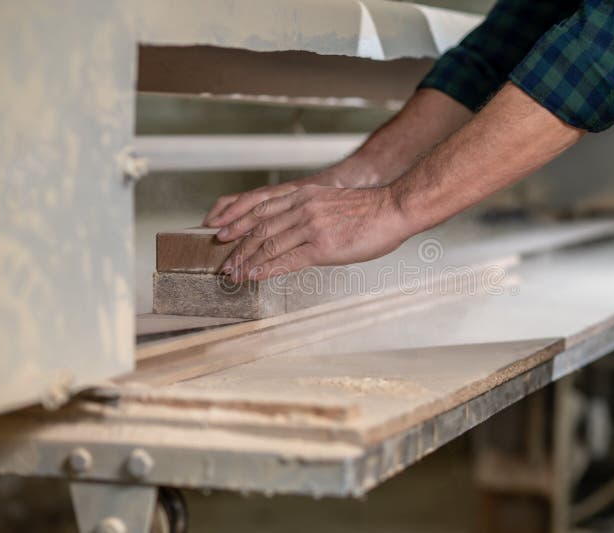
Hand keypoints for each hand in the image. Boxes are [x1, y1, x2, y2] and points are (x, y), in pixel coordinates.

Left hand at [214, 184, 409, 281]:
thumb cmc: (368, 210)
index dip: (237, 222)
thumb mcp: (329, 201)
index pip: (260, 209)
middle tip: (223, 262)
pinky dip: (267, 270)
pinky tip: (254, 276)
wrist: (392, 210)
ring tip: (233, 274)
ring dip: (247, 262)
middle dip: (237, 247)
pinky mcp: (323, 247)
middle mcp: (302, 208)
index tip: (221, 234)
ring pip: (269, 246)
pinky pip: (287, 260)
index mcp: (303, 196)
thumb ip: (308, 212)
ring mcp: (311, 227)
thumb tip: (293, 230)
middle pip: (259, 228)